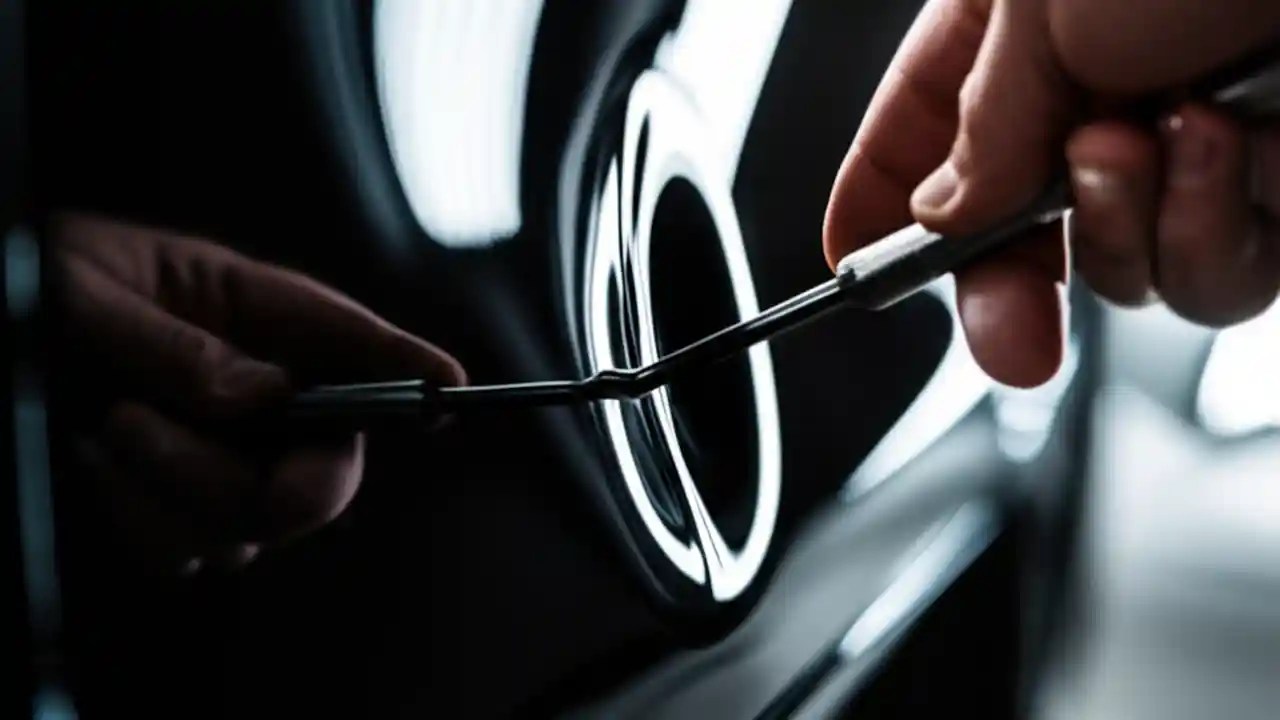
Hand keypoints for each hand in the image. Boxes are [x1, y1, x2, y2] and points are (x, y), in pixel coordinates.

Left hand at [52, 213, 464, 574]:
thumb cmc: (45, 283)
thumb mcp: (89, 293)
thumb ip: (177, 346)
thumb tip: (266, 399)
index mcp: (258, 316)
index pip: (357, 345)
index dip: (409, 371)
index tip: (447, 390)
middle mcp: (266, 394)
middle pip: (325, 476)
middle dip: (248, 481)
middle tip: (135, 426)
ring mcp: (233, 458)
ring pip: (253, 525)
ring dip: (162, 489)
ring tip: (99, 427)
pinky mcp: (187, 509)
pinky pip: (191, 551)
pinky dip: (137, 518)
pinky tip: (98, 461)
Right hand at [824, 0, 1279, 386]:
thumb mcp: (1040, 5)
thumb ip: (981, 126)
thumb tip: (943, 217)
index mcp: (1012, 35)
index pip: (917, 140)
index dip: (879, 211)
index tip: (857, 270)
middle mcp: (1092, 94)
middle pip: (1017, 235)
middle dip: (1009, 290)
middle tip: (1009, 337)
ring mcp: (1183, 145)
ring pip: (1123, 268)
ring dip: (1123, 228)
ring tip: (1144, 141)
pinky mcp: (1269, 189)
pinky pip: (1218, 272)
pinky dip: (1209, 228)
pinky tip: (1224, 147)